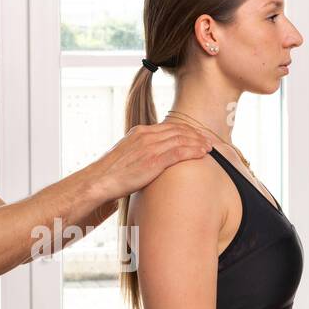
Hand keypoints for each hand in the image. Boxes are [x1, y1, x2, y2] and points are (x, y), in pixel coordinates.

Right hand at [90, 122, 215, 199]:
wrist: (99, 181)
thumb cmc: (111, 174)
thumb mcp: (126, 155)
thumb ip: (140, 152)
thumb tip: (149, 159)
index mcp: (139, 132)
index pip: (169, 127)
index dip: (186, 131)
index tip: (197, 136)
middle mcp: (146, 135)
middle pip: (178, 130)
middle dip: (196, 135)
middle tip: (208, 140)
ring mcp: (150, 147)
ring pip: (182, 139)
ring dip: (198, 142)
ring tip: (209, 147)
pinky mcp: (153, 160)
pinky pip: (179, 152)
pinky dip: (194, 151)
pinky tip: (202, 154)